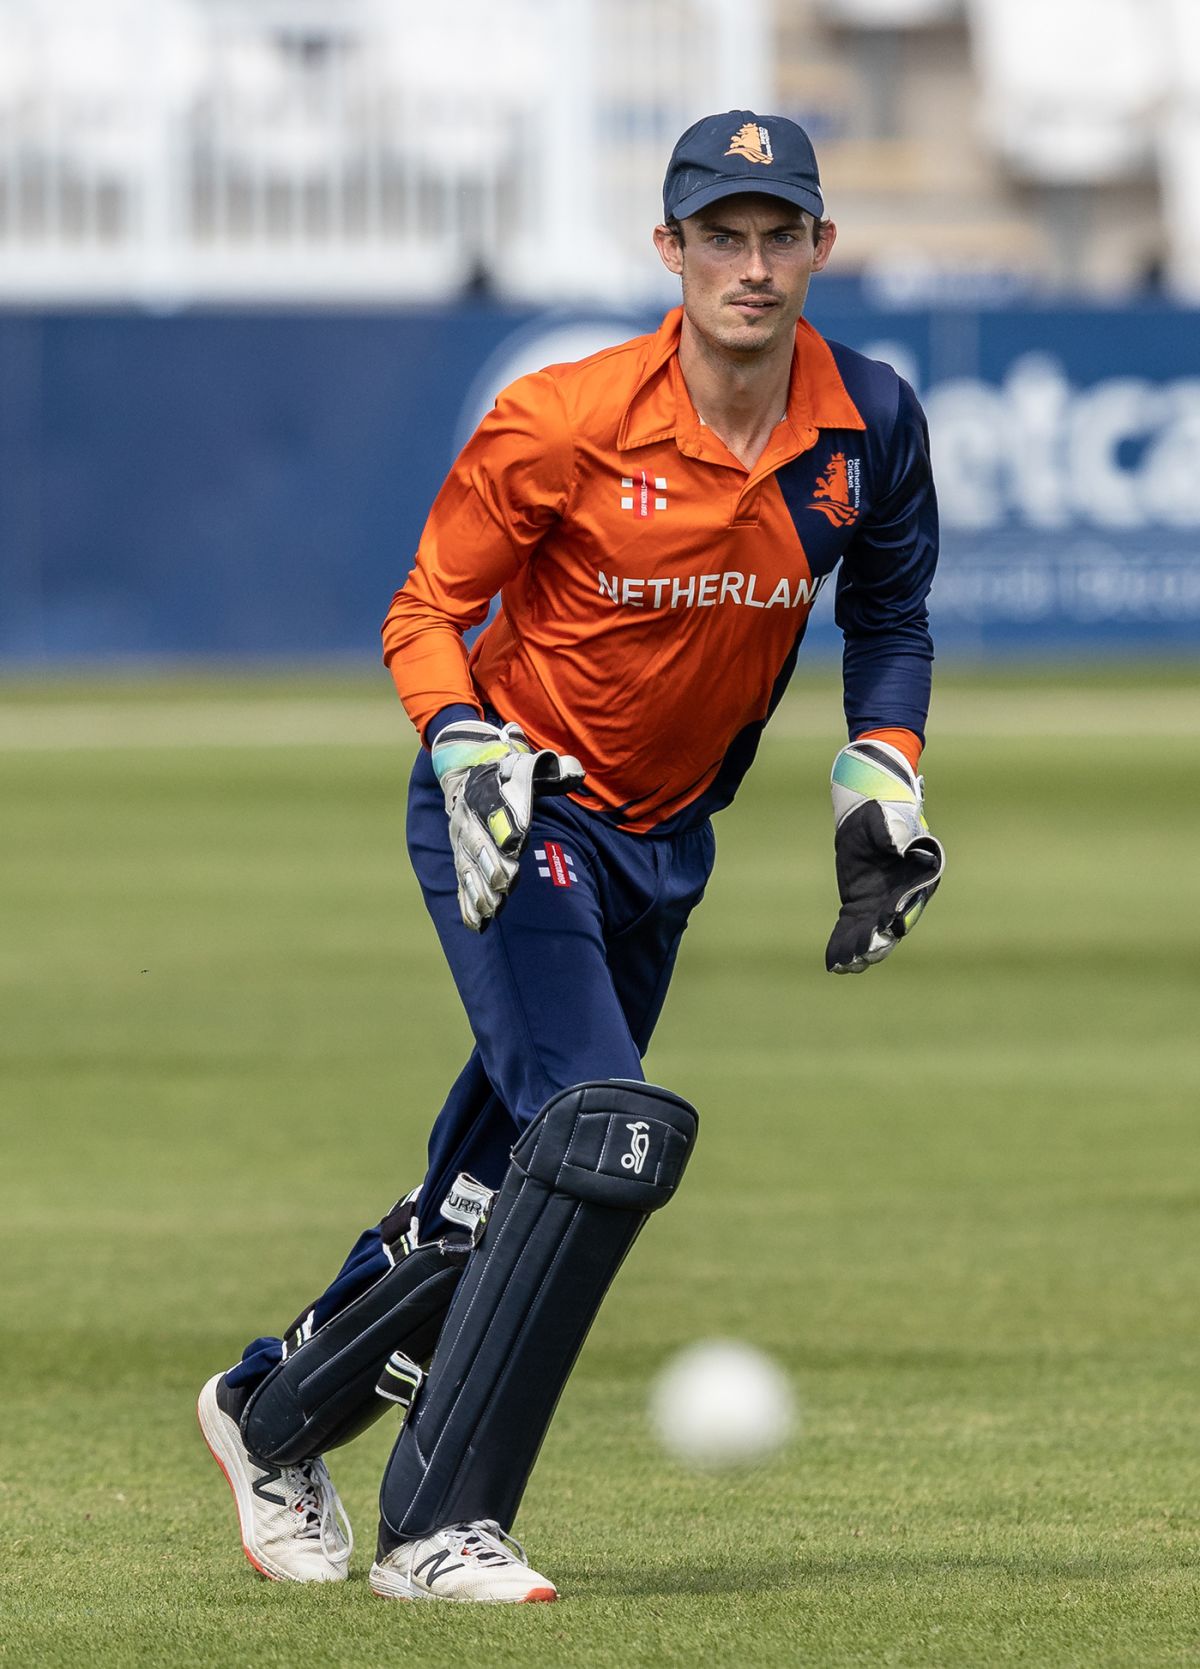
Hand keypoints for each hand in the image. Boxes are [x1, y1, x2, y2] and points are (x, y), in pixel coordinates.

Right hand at [431, 720, 584, 931]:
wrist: (469, 779)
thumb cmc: (509, 778)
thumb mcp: (529, 770)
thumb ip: (552, 773)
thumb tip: (573, 772)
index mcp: (484, 794)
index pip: (492, 808)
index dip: (504, 824)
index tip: (517, 841)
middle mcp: (467, 819)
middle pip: (476, 843)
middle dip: (491, 863)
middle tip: (507, 880)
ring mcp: (461, 843)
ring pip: (467, 868)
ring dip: (478, 889)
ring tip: (493, 908)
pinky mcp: (461, 862)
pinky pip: (461, 885)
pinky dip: (467, 905)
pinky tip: (478, 923)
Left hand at [826, 739, 944, 973]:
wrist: (869, 809)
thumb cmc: (884, 811)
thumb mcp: (888, 818)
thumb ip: (894, 832)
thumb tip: (898, 846)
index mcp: (919, 876)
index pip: (910, 901)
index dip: (898, 915)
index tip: (887, 926)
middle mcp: (904, 896)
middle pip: (892, 926)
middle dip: (877, 941)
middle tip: (862, 955)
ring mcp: (882, 904)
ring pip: (872, 934)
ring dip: (859, 950)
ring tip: (844, 965)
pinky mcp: (861, 906)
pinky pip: (852, 930)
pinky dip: (843, 944)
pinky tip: (832, 962)